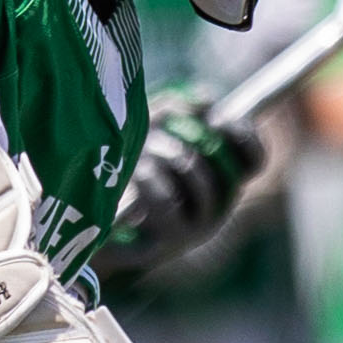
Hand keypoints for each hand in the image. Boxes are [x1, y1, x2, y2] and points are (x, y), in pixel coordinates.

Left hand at [104, 96, 257, 277]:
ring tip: (138, 150)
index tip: (219, 117)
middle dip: (191, 136)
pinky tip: (131, 170)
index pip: (254, 161)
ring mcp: (197, 228)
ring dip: (164, 152)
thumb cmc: (120, 179)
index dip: (245, 136)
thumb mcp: (148, 138)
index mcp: (218, 184)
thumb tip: (206, 100)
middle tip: (163, 125)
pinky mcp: (170, 242)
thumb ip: (176, 115)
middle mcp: (217, 208)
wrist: (88, 229)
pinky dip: (149, 176)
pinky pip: (168, 199)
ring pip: (196, 175)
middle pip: (225, 164)